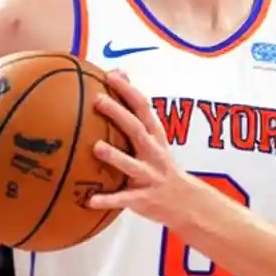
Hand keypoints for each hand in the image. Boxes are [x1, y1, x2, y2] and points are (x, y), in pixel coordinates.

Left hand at [87, 70, 206, 225]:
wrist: (186, 202)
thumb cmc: (161, 165)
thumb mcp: (155, 138)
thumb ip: (137, 111)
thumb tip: (118, 73)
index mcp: (155, 137)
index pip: (143, 108)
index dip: (128, 91)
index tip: (111, 75)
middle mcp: (154, 154)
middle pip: (137, 130)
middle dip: (119, 114)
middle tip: (98, 101)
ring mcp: (149, 176)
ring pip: (131, 165)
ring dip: (114, 156)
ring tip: (96, 147)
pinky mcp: (142, 199)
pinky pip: (123, 199)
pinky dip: (107, 200)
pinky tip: (89, 200)